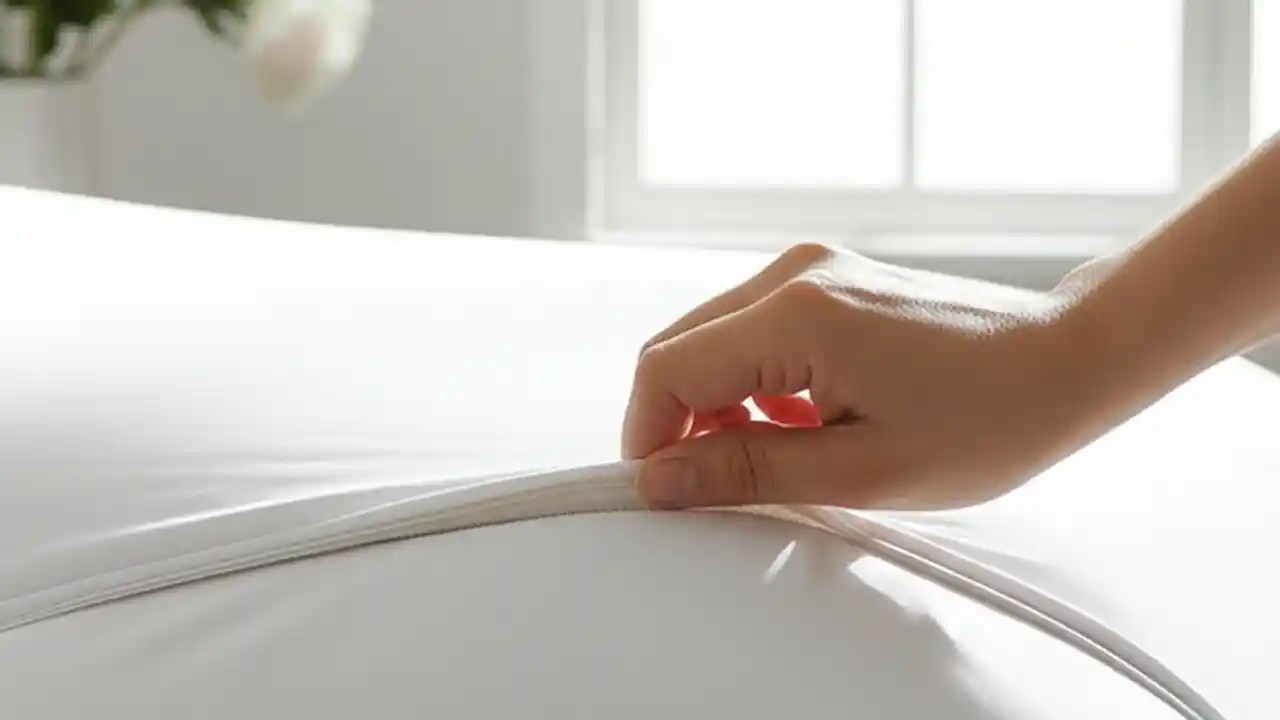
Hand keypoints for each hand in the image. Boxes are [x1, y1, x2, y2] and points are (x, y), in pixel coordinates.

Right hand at [622, 244, 1107, 509]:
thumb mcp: (865, 470)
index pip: (667, 368)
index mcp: (799, 315)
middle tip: (712, 486)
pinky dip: (754, 386)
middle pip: (679, 348)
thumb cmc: (993, 416)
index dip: (646, 436)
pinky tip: (805, 424)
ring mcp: (811, 269)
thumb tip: (663, 479)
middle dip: (677, 422)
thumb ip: (750, 473)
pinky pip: (753, 332)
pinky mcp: (828, 279)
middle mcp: (795, 275)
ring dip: (718, 406)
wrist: (1071, 358)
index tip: (658, 491)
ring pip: (712, 341)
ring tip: (782, 457)